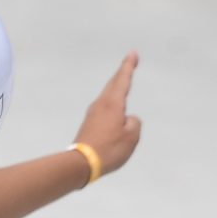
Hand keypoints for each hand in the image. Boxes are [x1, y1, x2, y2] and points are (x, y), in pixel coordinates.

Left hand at [74, 51, 142, 178]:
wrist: (82, 163)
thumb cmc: (108, 149)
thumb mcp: (132, 136)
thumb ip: (134, 123)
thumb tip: (128, 120)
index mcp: (113, 103)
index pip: (122, 80)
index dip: (128, 66)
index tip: (132, 54)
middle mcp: (101, 104)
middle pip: (113, 83)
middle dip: (122, 72)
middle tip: (129, 61)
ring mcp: (92, 113)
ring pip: (107, 95)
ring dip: (115, 87)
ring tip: (122, 82)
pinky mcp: (88, 124)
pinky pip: (103, 108)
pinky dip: (111, 103)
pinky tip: (113, 109)